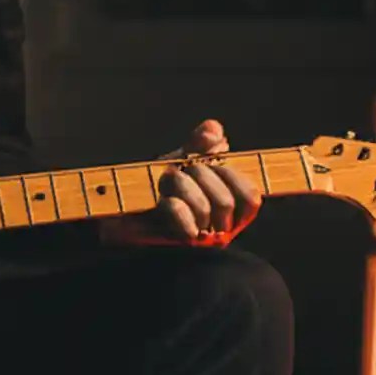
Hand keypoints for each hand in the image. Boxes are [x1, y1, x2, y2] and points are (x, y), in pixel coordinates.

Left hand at [100, 120, 261, 246]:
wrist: (126, 204)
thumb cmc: (161, 183)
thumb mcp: (183, 157)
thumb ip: (201, 143)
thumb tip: (213, 130)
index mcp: (231, 211)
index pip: (249, 197)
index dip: (231, 175)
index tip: (209, 163)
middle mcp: (219, 230)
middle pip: (225, 202)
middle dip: (200, 175)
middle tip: (181, 170)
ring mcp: (198, 240)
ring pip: (204, 208)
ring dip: (182, 185)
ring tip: (166, 181)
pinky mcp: (173, 244)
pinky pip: (183, 223)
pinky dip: (174, 206)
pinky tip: (164, 200)